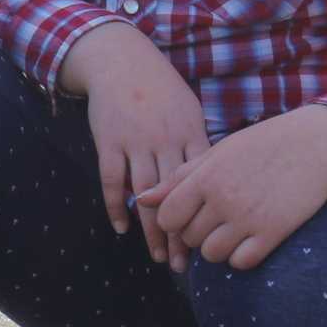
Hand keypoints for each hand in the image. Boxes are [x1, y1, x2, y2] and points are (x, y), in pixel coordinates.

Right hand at [60, 21, 208, 263]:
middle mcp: (164, 140)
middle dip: (180, 234)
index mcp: (189, 133)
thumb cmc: (160, 88)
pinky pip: (112, 181)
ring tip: (157, 256)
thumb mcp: (189, 111)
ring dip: (151, 231)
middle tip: (183, 265)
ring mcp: (135, 142)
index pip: (201, 185)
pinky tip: (122, 229)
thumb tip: (218, 181)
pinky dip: (116, 207)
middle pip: (176, 197)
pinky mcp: (109, 142)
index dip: (204, 216)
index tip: (210, 243)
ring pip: (145, 196)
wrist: (121, 60)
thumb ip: (199, 145)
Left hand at [139, 103, 326, 271]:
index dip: (175, 221)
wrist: (316, 144)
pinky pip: (241, 262)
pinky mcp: (273, 232)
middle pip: (189, 238)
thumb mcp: (218, 153)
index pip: (168, 217)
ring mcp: (248, 217)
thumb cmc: (263, 146)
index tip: (191, 214)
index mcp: (206, 176)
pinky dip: (242, 256)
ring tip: (234, 230)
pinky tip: (251, 240)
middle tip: (218, 219)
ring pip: (212, 254)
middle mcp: (223, 198)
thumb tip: (143, 199)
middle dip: (197, 233)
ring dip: (218, 248)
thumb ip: (180, 178)